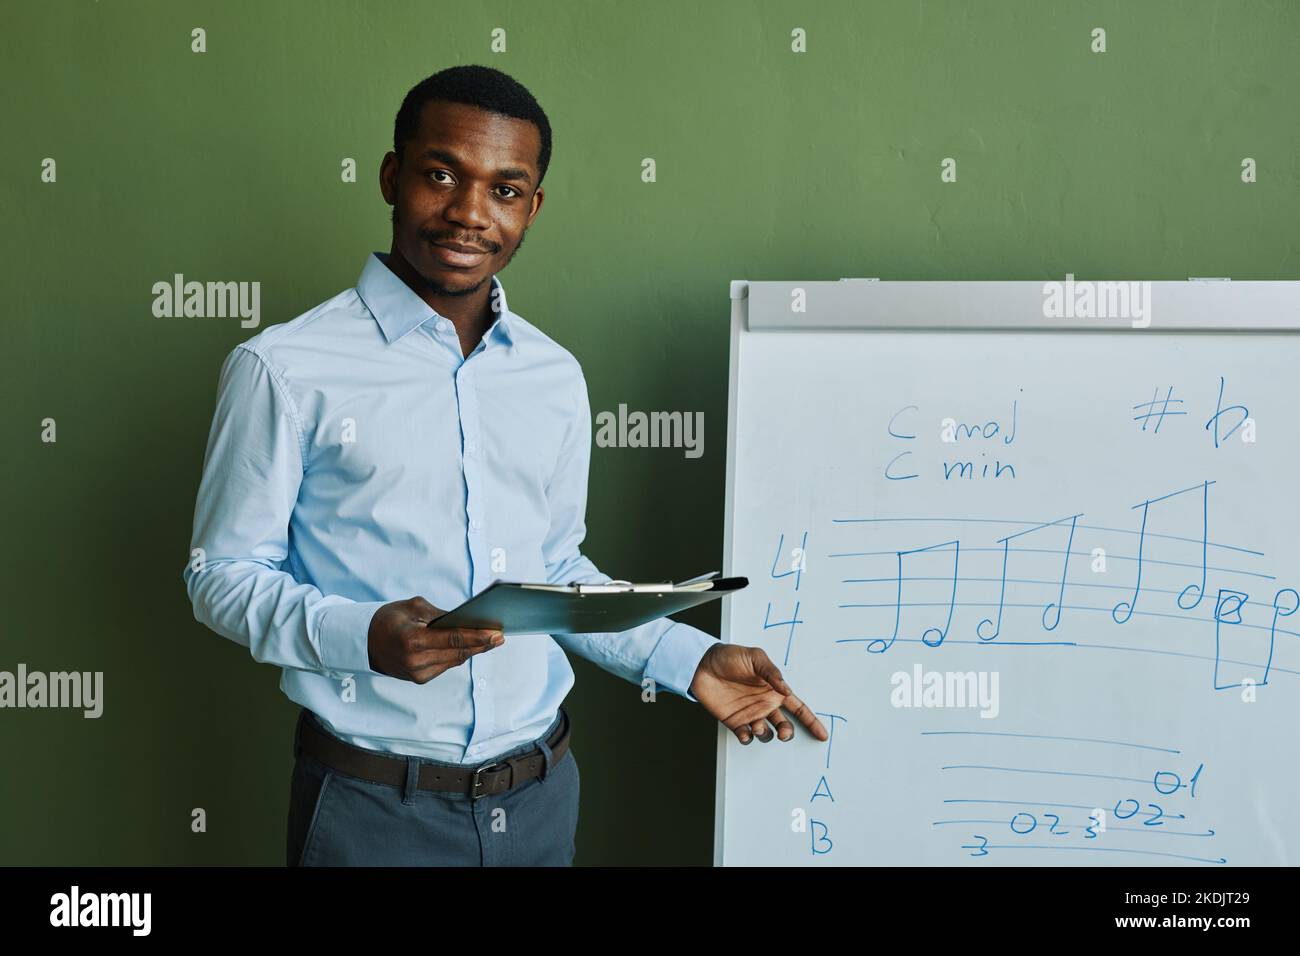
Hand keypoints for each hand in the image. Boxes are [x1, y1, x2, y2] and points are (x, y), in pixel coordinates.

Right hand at [367, 596, 502, 682]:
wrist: (364, 642)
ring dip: (473, 650)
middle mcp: (416, 661)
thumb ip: (440, 615)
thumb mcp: (412, 607)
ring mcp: (418, 673)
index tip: (496, 632)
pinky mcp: (419, 679)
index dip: (477, 636)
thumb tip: (466, 620)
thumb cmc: (389, 619)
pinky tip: (472, 647)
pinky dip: (458, 655)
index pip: (453, 639)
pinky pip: (446, 665)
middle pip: (458, 652)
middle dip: (482, 644)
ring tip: (491, 640)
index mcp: (413, 640)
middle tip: (500, 636)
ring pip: (455, 661)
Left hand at [688, 643, 827, 744]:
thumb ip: (772, 673)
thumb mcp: (755, 657)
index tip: (822, 734)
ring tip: (757, 725)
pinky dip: (747, 738)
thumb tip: (786, 690)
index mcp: (774, 690)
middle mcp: (765, 704)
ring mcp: (750, 714)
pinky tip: (744, 731)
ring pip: (766, 734)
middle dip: (786, 733)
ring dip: (765, 734)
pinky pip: (745, 736)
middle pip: (784, 726)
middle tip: (783, 733)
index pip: (798, 708)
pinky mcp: (734, 721)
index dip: (812, 721)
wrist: (702, 664)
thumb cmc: (730, 657)